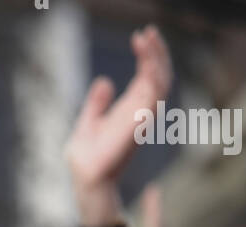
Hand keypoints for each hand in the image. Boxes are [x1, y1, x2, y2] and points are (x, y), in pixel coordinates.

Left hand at [65, 26, 171, 195]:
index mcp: (131, 109)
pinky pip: (154, 97)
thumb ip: (97, 103)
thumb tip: (105, 82)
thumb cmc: (87, 157)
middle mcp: (140, 112)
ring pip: (160, 82)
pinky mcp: (139, 125)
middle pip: (158, 76)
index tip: (139, 36)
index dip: (147, 56)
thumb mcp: (89, 122)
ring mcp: (142, 118)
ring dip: (157, 58)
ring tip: (149, 36)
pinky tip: (147, 59)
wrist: (85, 177)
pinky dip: (154, 76)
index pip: (147, 77)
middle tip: (150, 31)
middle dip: (157, 52)